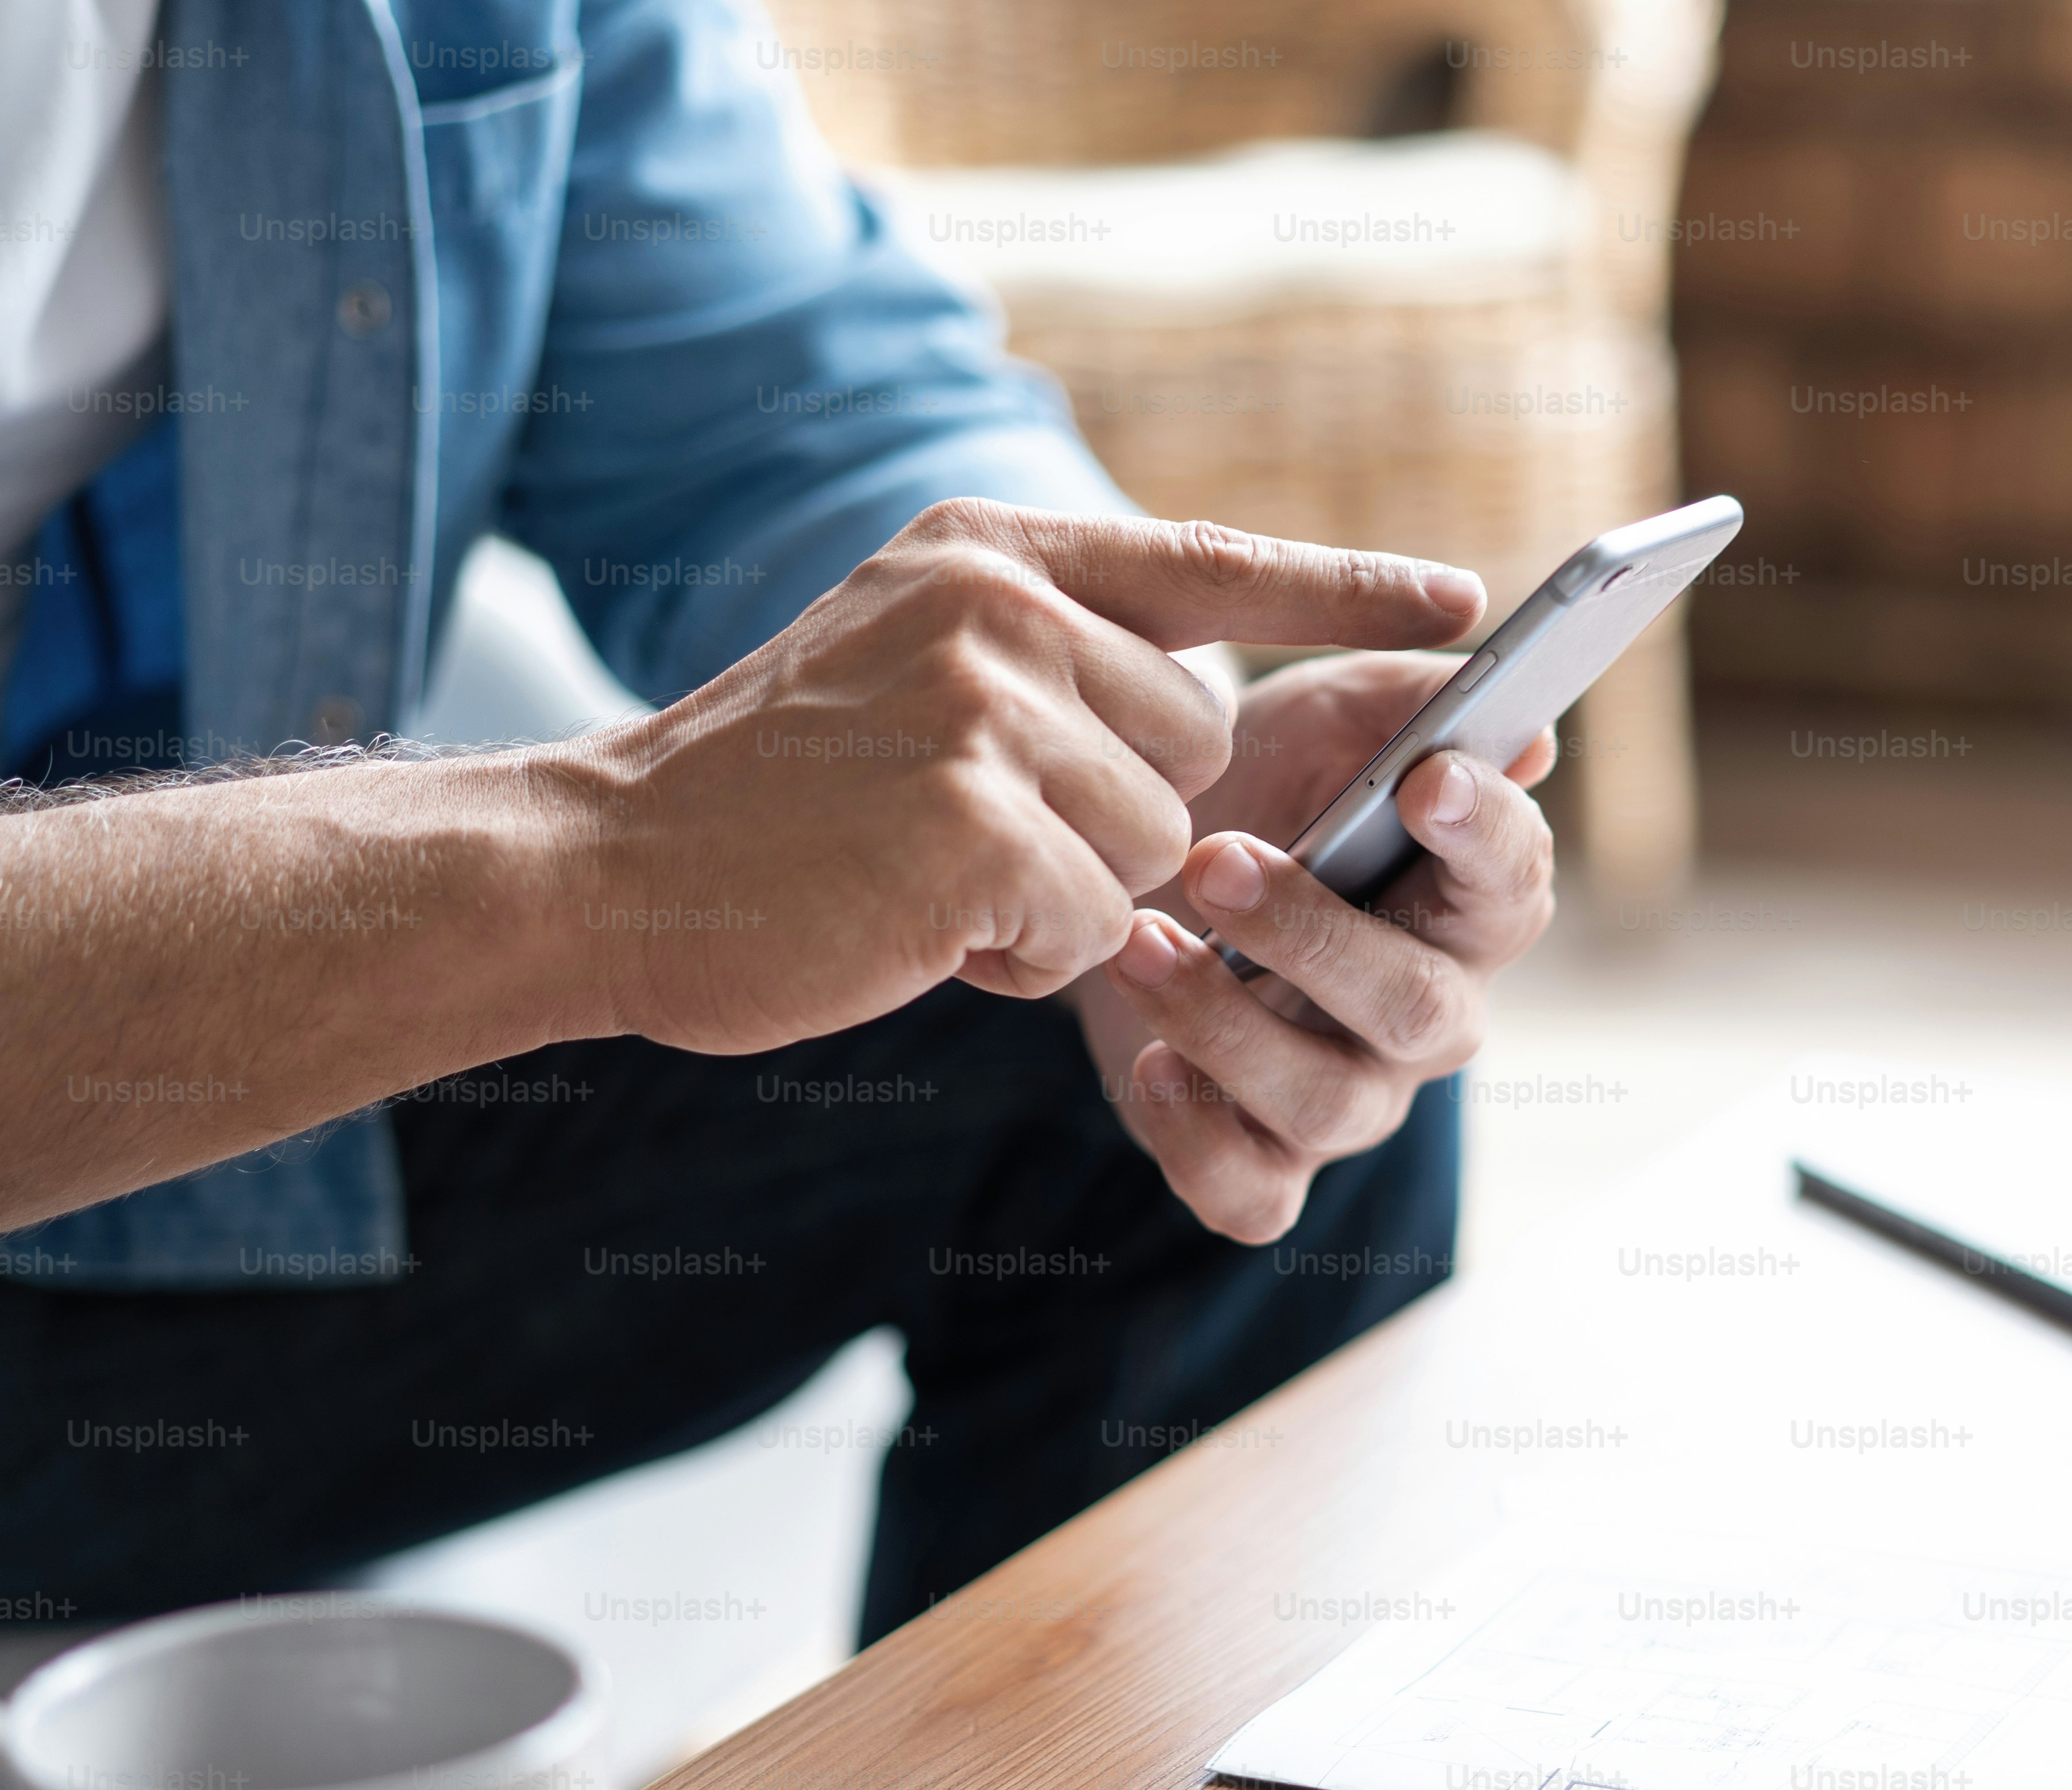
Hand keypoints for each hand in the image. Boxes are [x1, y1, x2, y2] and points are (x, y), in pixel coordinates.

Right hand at [544, 501, 1480, 1051]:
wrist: (605, 869)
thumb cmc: (772, 797)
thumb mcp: (908, 658)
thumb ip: (1049, 654)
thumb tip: (1211, 713)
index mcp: (990, 551)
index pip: (1212, 562)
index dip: (1349, 589)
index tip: (1466, 607)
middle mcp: (999, 606)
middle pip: (1196, 742)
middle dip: (1118, 822)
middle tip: (970, 835)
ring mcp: (987, 710)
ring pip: (1154, 847)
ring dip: (1066, 899)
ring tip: (933, 879)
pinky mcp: (978, 826)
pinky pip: (1094, 927)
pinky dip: (1021, 957)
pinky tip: (919, 927)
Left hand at [1074, 649, 1560, 1241]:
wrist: (1130, 863)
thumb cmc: (1255, 787)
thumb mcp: (1317, 718)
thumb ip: (1405, 703)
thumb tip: (1521, 736)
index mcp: (1463, 905)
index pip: (1513, 884)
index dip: (1483, 837)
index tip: (1425, 780)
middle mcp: (1426, 1014)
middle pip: (1418, 1009)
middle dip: (1317, 937)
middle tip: (1216, 860)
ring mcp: (1350, 1096)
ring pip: (1328, 1101)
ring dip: (1227, 1025)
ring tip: (1141, 944)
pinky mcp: (1261, 1159)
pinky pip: (1255, 1195)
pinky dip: (1198, 1141)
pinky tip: (1147, 1064)